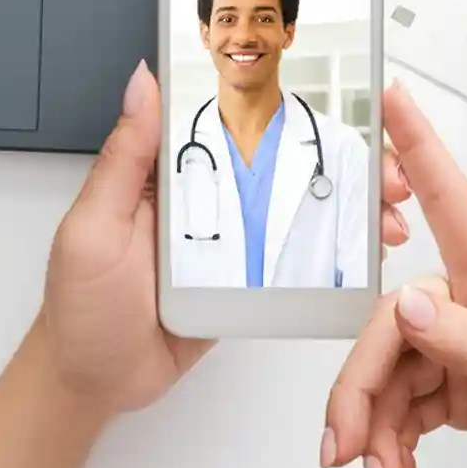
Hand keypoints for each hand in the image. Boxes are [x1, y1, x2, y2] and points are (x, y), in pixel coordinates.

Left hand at [39, 62, 413, 414]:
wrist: (92, 385)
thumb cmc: (80, 308)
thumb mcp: (94, 226)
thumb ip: (124, 158)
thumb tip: (143, 83)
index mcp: (166, 174)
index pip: (231, 123)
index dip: (287, 111)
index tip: (340, 103)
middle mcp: (201, 200)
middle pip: (277, 164)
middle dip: (340, 159)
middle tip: (385, 170)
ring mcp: (226, 242)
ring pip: (293, 210)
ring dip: (345, 207)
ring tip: (386, 214)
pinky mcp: (241, 282)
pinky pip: (289, 260)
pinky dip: (329, 255)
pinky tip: (363, 253)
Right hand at [323, 83, 466, 467]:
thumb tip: (406, 304)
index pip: (452, 198)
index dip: (420, 144)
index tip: (393, 97)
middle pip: (389, 322)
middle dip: (362, 386)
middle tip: (349, 440)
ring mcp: (465, 347)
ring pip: (388, 369)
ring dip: (375, 424)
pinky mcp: (455, 387)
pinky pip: (402, 404)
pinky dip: (391, 440)